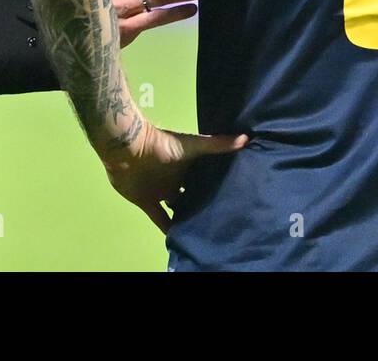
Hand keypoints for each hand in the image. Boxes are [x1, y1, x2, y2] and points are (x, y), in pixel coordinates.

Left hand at [102, 120, 247, 232]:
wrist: (129, 150)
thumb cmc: (163, 145)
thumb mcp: (194, 145)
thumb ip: (217, 144)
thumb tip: (247, 138)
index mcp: (187, 166)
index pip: (204, 179)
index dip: (216, 186)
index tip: (233, 197)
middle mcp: (176, 180)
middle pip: (191, 194)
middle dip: (202, 204)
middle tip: (220, 219)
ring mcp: (161, 191)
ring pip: (177, 208)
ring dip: (185, 217)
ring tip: (203, 231)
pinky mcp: (147, 202)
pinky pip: (159, 218)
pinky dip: (167, 229)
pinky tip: (178, 240)